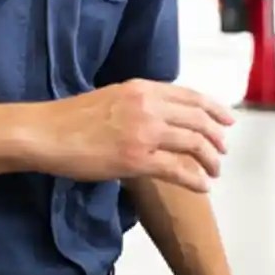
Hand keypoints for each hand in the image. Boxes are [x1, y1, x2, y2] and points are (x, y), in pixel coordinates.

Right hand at [32, 79, 234, 192]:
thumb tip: (162, 115)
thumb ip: (141, 102)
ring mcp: (145, 132)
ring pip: (194, 144)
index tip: (228, 120)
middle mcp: (149, 105)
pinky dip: (196, 179)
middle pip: (199, 119)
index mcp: (144, 88)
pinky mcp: (137, 159)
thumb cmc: (72, 117)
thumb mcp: (114, 96)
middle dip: (216, 137)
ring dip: (210, 160)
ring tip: (214, 171)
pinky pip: (178, 169)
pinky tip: (202, 186)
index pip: (191, 96)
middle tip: (222, 151)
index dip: (215, 109)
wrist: (46, 132)